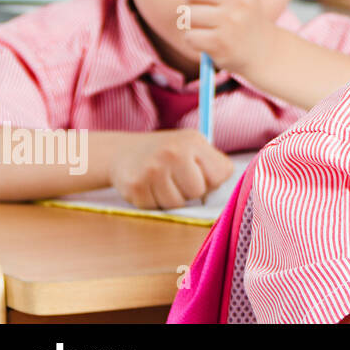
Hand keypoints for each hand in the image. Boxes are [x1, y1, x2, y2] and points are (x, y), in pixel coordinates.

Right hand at [109, 130, 232, 208]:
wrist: (124, 152)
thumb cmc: (169, 153)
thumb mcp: (194, 146)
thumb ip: (214, 165)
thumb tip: (225, 194)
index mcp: (193, 141)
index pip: (220, 175)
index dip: (212, 180)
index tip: (200, 174)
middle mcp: (172, 152)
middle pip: (198, 192)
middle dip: (191, 191)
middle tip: (178, 179)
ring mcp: (152, 169)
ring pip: (177, 204)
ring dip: (173, 199)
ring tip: (164, 182)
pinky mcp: (135, 187)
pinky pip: (157, 209)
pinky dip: (155, 203)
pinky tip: (149, 187)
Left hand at [181, 0, 272, 76]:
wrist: (262, 49)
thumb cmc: (246, 11)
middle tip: (206, 5)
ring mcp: (230, 22)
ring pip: (187, 14)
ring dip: (193, 21)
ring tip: (209, 23)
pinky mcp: (220, 44)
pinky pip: (189, 36)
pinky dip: (195, 39)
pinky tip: (209, 39)